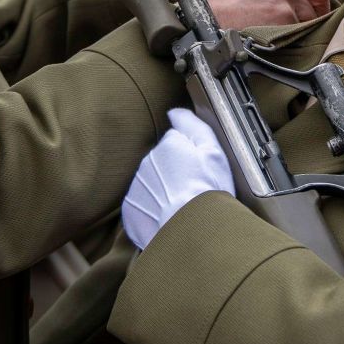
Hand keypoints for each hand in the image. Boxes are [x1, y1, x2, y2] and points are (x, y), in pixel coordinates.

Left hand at [122, 109, 234, 249]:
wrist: (192, 232)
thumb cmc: (207, 191)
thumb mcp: (213, 151)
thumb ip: (192, 125)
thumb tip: (174, 112)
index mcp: (167, 145)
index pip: (176, 142)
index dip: (190, 155)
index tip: (199, 170)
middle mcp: (147, 162)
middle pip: (162, 162)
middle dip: (174, 172)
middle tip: (193, 190)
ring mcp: (137, 187)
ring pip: (151, 183)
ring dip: (163, 191)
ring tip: (182, 207)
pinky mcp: (130, 211)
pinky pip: (142, 205)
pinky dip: (153, 210)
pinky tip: (169, 218)